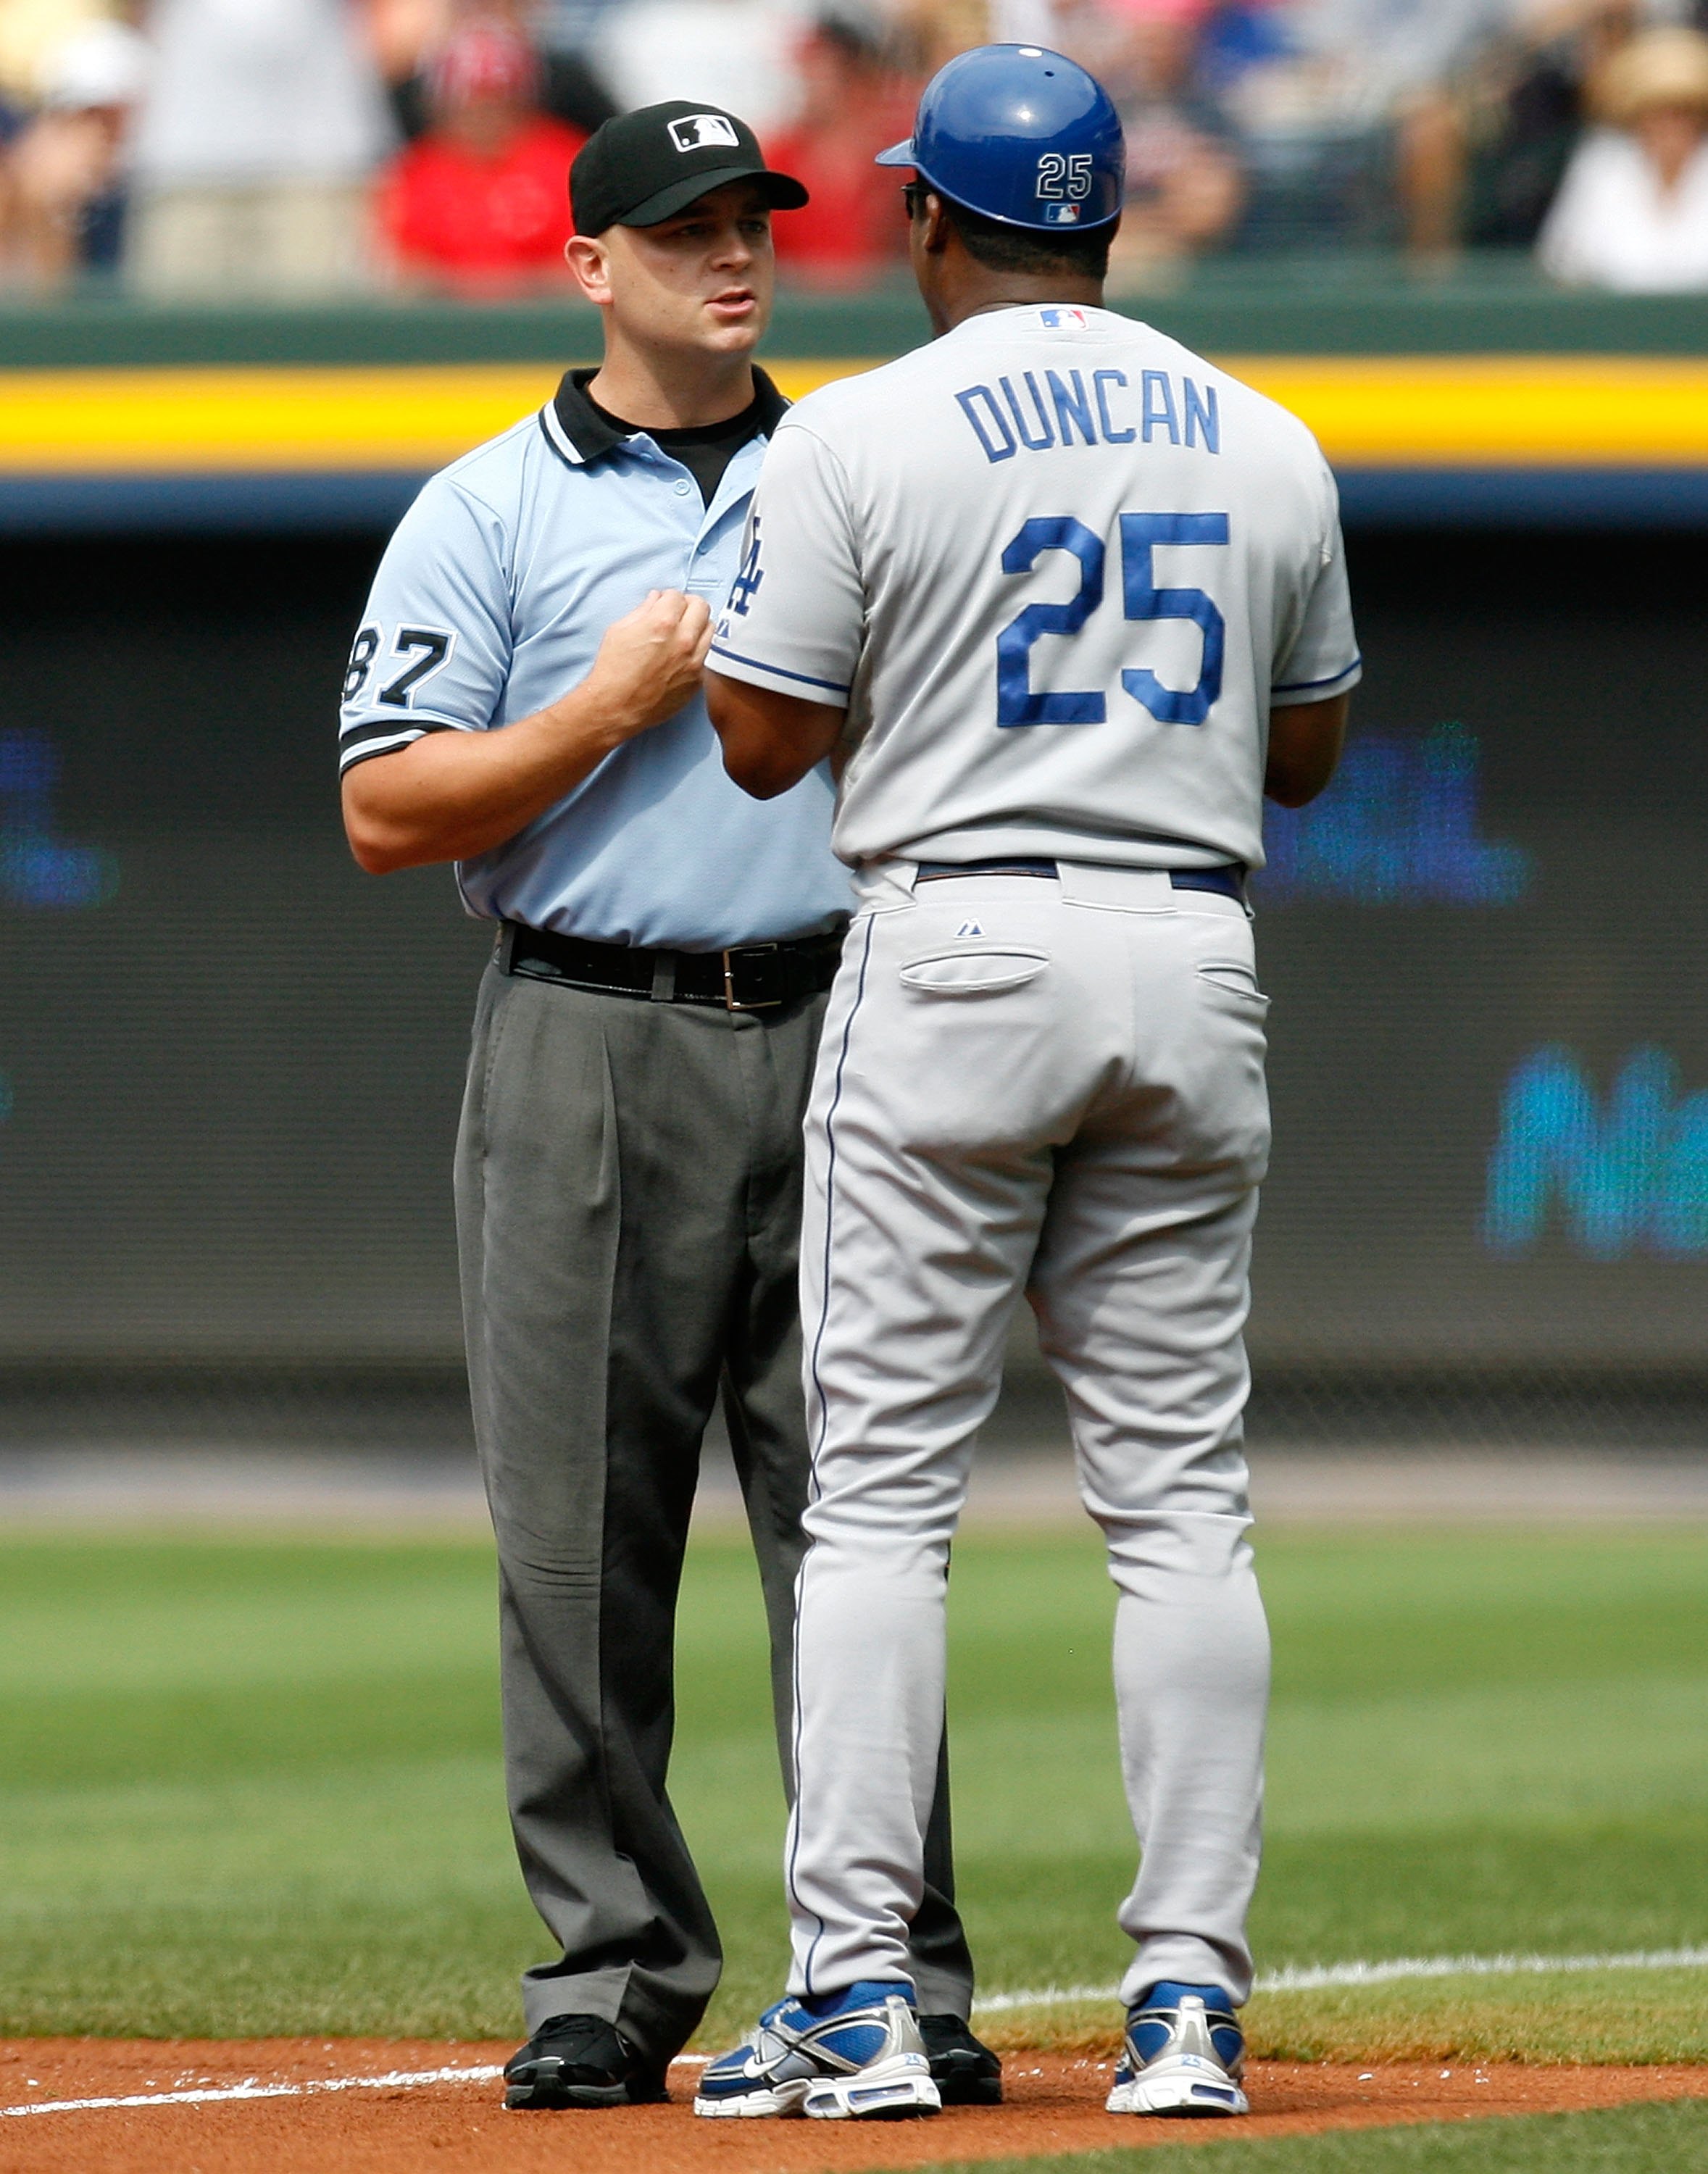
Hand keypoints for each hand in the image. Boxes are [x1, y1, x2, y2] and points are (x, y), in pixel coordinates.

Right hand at [574, 589, 712, 743]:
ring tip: (684, 632)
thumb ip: (642, 610)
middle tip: (678, 612)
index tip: (664, 603)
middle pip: (701, 607)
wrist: (617, 706)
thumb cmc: (613, 669)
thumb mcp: (619, 630)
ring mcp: (694, 661)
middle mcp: (684, 639)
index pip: (678, 595)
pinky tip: (684, 653)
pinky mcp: (698, 679)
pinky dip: (699, 648)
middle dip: (688, 605)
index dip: (668, 598)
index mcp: (663, 622)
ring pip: (711, 629)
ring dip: (698, 625)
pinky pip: (707, 654)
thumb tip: (656, 599)